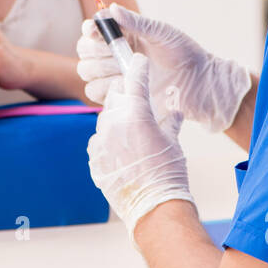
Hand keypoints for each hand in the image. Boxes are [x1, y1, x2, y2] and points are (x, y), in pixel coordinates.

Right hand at [76, 3, 251, 133]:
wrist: (199, 83)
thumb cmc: (185, 54)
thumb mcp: (162, 33)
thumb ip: (136, 22)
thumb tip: (113, 8)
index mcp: (124, 36)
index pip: (93, 31)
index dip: (90, 30)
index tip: (96, 31)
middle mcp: (115, 55)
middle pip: (84, 51)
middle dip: (96, 51)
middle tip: (117, 54)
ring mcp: (115, 76)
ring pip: (86, 72)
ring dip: (101, 69)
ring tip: (125, 70)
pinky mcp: (119, 97)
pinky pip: (95, 93)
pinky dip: (106, 88)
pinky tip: (126, 85)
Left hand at [87, 53, 194, 245]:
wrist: (154, 207)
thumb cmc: (168, 173)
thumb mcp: (173, 142)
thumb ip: (170, 121)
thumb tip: (174, 109)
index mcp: (136, 113)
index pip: (134, 80)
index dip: (137, 68)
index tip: (137, 61)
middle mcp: (113, 123)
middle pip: (114, 97)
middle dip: (125, 97)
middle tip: (137, 105)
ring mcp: (100, 141)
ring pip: (104, 120)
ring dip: (116, 122)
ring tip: (132, 137)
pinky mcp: (94, 158)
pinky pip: (98, 142)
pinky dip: (108, 143)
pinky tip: (122, 154)